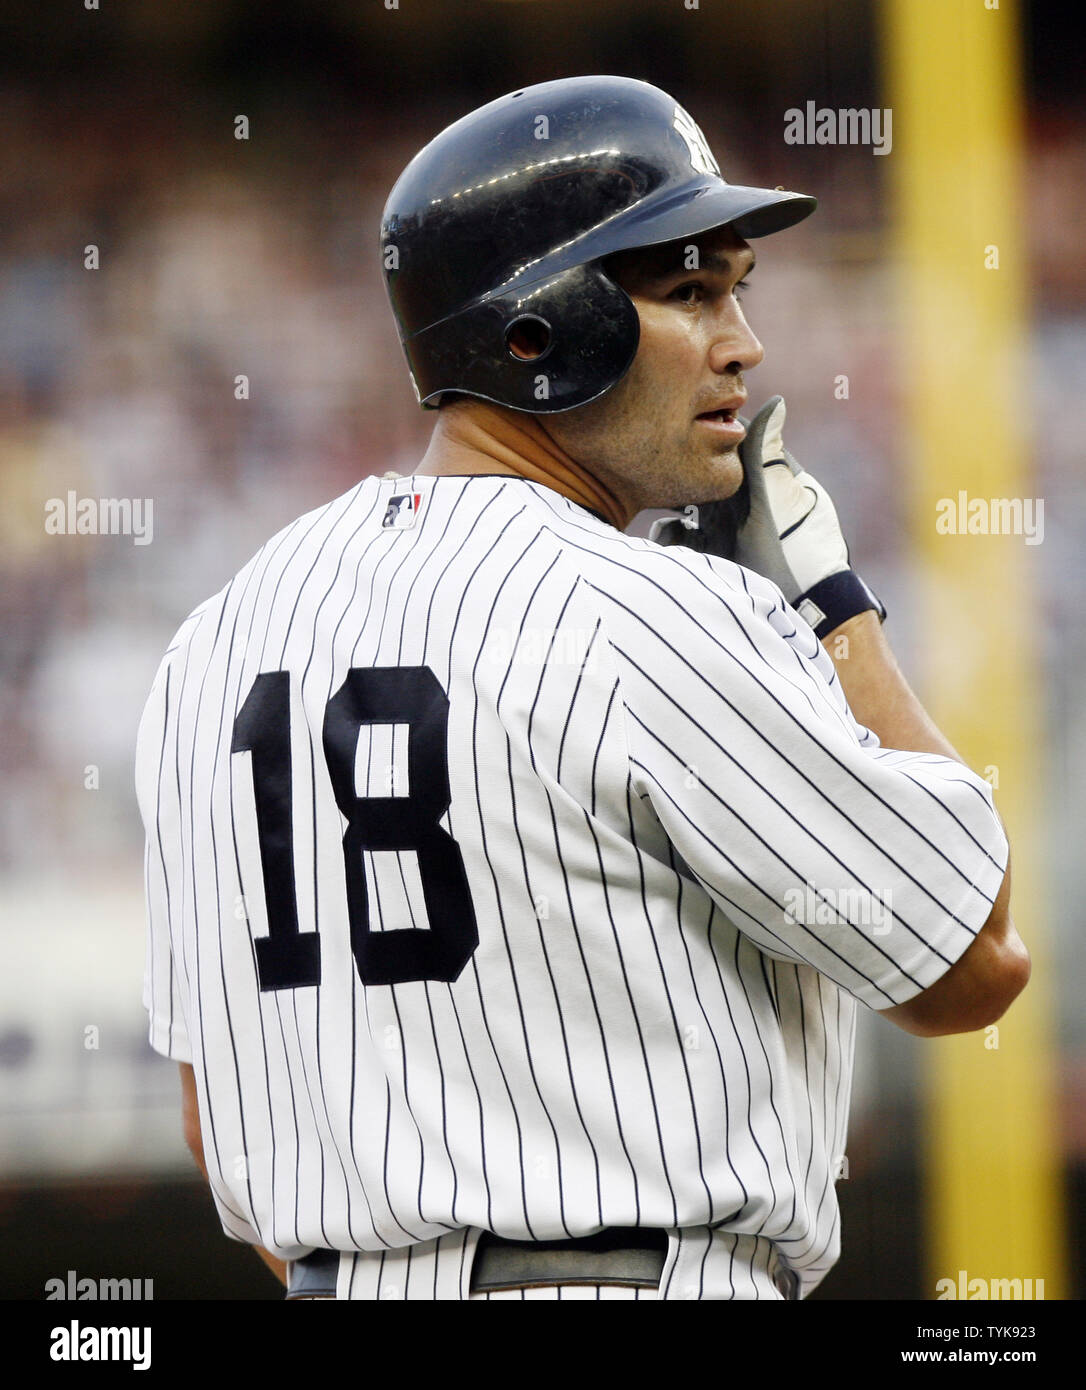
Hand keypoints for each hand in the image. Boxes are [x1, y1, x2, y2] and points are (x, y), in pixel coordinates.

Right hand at [651, 395, 884, 637]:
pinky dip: (666, 540)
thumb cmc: (801, 546)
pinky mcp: (711, 556)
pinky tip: (663, 542)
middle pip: (692, 475)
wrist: (804, 606)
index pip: (718, 448)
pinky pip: (678, 541)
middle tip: (649, 472)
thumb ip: (768, 451)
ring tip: (657, 511)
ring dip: (665, 509)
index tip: (672, 430)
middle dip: (670, 474)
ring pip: (678, 508)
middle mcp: (734, 500)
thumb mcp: (783, 494)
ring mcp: (720, 529)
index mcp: (754, 478)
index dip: (696, 437)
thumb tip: (773, 400)